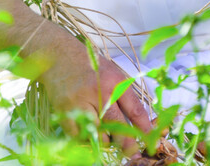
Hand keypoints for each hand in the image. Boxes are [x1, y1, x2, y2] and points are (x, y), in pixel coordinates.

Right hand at [40, 46, 154, 155]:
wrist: (58, 56)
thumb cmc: (90, 66)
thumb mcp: (113, 74)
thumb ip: (124, 96)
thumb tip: (138, 122)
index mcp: (115, 81)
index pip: (134, 109)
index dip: (144, 128)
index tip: (151, 140)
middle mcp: (99, 91)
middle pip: (116, 125)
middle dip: (127, 143)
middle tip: (133, 154)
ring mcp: (80, 102)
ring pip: (97, 133)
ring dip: (104, 140)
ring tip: (107, 138)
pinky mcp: (64, 110)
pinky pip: (78, 134)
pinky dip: (85, 138)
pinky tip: (89, 134)